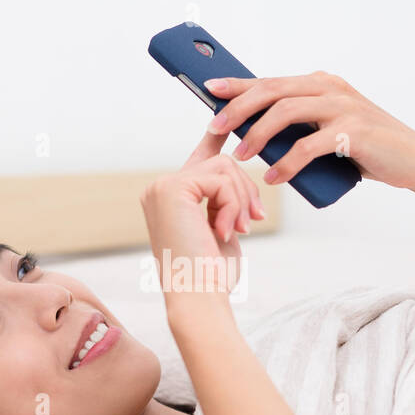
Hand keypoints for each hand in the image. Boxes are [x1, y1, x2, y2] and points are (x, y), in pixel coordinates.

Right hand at [139, 128, 265, 317]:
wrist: (199, 297)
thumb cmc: (211, 274)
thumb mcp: (221, 227)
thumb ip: (222, 198)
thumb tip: (234, 170)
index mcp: (169, 197)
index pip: (200, 157)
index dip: (217, 135)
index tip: (230, 116)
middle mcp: (159, 188)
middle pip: (219, 161)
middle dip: (245, 189)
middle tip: (255, 220)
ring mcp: (163, 186)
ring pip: (224, 166)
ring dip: (241, 199)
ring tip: (240, 229)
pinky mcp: (174, 188)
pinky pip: (221, 178)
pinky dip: (234, 204)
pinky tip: (227, 230)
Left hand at [205, 71, 414, 194]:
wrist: (414, 159)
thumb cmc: (366, 148)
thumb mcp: (329, 129)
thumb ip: (301, 126)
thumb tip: (257, 136)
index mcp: (321, 83)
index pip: (271, 80)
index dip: (238, 84)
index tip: (209, 90)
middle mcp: (329, 88)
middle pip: (272, 90)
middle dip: (239, 108)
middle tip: (216, 128)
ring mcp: (342, 107)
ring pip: (286, 112)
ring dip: (258, 134)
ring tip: (241, 156)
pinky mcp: (353, 131)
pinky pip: (308, 146)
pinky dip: (287, 163)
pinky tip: (273, 176)